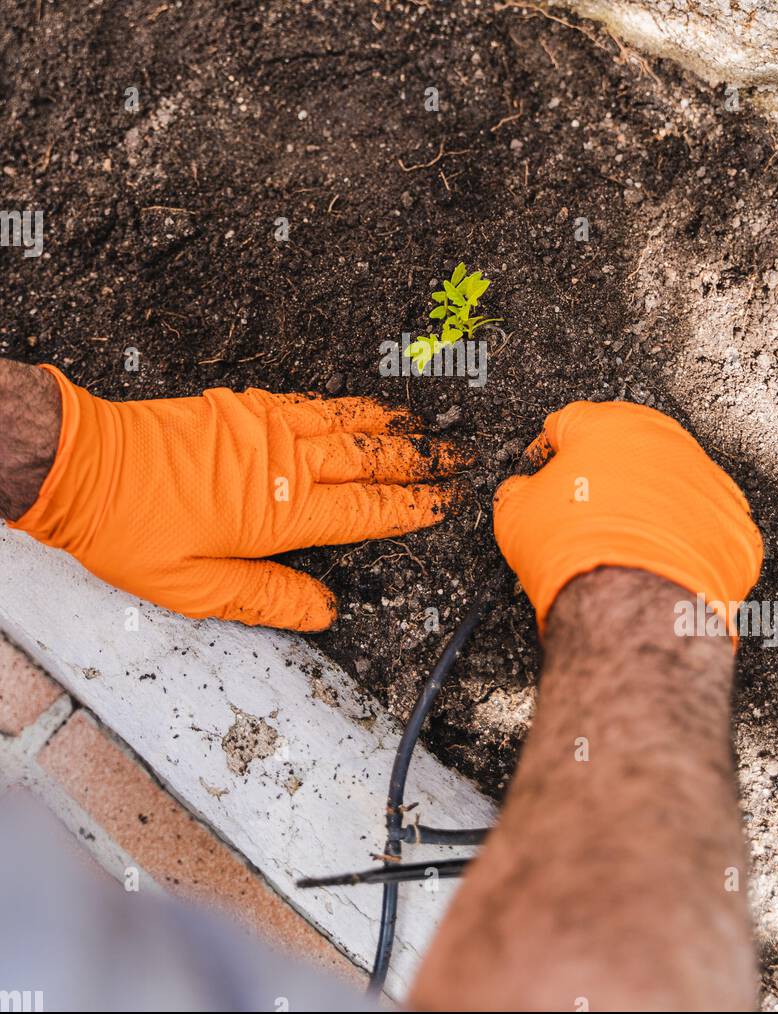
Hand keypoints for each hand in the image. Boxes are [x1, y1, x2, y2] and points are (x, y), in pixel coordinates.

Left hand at [9, 367, 462, 631]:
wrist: (83, 463)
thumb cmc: (130, 529)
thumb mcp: (194, 589)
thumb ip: (267, 598)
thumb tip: (323, 612)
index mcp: (277, 515)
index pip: (365, 511)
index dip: (412, 508)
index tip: (447, 502)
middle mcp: (282, 464)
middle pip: (368, 460)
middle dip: (419, 461)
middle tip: (458, 460)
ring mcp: (263, 428)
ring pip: (344, 423)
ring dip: (390, 427)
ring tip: (425, 427)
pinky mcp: (240, 406)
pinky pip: (308, 402)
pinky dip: (344, 405)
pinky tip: (357, 408)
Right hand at [493, 400, 762, 638]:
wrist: (631, 606)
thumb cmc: (572, 548)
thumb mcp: (514, 514)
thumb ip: (519, 488)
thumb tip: (524, 491)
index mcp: (608, 423)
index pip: (568, 424)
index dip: (548, 454)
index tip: (542, 478)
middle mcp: (666, 439)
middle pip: (627, 450)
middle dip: (604, 477)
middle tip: (583, 516)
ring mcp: (708, 480)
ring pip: (670, 485)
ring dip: (647, 506)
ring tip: (623, 545)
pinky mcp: (735, 523)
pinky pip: (704, 524)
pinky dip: (684, 541)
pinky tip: (658, 565)